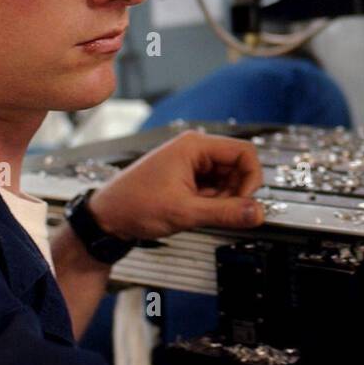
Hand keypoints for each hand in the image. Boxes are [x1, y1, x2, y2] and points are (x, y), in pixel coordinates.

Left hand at [86, 130, 264, 240]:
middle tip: (221, 211)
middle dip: (236, 192)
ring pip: (229, 178)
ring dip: (225, 198)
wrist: (107, 218)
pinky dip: (214, 201)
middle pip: (238, 166)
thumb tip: (256, 212)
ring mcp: (192, 163)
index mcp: (195, 146)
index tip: (245, 202)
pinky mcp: (189, 177)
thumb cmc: (134, 205)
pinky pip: (216, 187)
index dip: (251, 179)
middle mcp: (195, 150)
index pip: (244, 153)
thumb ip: (225, 213)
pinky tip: (196, 210)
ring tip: (202, 211)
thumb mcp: (185, 212)